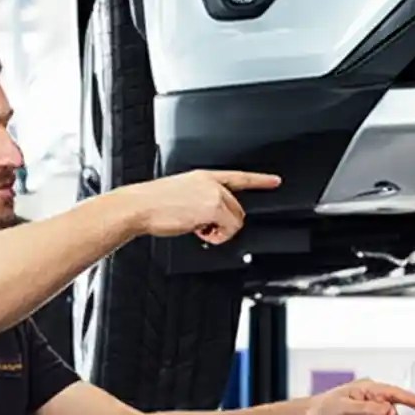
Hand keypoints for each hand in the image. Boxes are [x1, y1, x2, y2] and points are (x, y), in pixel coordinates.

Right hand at [116, 170, 281, 244]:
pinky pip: (229, 230)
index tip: (275, 181)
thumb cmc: (152, 204)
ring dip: (220, 231)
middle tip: (202, 227)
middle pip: (238, 208)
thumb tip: (208, 218)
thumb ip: (199, 200)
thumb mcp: (180, 195)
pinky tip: (199, 232)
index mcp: (203, 176)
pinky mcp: (214, 208)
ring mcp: (214, 195)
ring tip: (198, 229)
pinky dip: (217, 237)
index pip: (238, 177)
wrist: (139, 206)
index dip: (259, 180)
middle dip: (224, 223)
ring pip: (235, 220)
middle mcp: (211, 183)